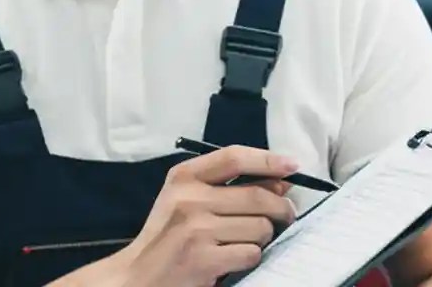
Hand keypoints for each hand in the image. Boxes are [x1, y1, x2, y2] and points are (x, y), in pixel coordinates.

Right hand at [117, 145, 298, 286]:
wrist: (139, 276)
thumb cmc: (167, 237)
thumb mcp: (185, 200)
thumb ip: (225, 187)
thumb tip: (279, 181)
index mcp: (182, 177)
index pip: (233, 157)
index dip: (267, 160)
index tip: (292, 166)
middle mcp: (188, 199)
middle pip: (257, 195)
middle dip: (281, 207)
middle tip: (285, 215)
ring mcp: (196, 229)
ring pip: (259, 227)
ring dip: (263, 237)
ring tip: (246, 240)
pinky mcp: (204, 259)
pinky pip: (251, 253)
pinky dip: (250, 257)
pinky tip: (234, 258)